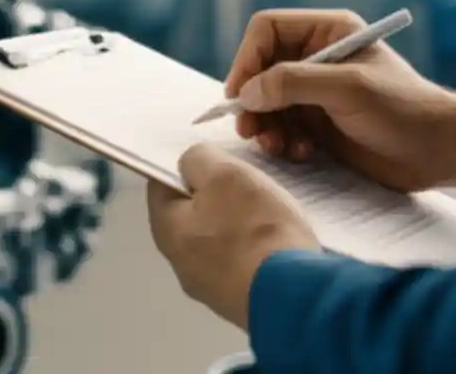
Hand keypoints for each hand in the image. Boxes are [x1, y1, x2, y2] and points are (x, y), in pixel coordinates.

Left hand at [147, 143, 318, 328]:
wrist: (293, 295)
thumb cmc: (254, 229)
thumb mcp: (224, 174)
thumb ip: (199, 159)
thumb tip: (191, 165)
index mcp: (166, 231)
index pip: (161, 185)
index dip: (185, 164)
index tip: (214, 155)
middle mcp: (180, 263)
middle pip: (192, 214)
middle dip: (215, 193)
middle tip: (244, 178)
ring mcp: (210, 287)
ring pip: (218, 238)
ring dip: (238, 220)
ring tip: (267, 206)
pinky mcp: (240, 300)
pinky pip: (242, 261)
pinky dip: (255, 245)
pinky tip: (278, 238)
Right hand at [226, 9, 455, 194]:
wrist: (439, 151)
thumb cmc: (403, 109)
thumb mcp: (347, 89)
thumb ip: (294, 83)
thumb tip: (247, 92)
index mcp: (327, 32)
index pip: (267, 31)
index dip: (247, 59)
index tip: (240, 94)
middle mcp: (317, 58)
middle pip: (260, 69)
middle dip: (253, 101)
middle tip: (249, 130)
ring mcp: (316, 92)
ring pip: (266, 102)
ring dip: (266, 126)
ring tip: (278, 147)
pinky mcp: (318, 124)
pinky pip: (281, 127)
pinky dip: (282, 142)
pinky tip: (301, 153)